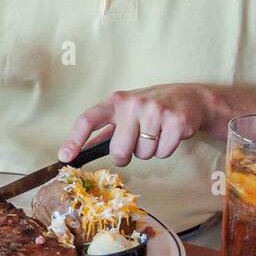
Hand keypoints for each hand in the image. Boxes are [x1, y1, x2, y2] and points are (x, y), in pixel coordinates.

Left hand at [59, 84, 211, 165]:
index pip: (87, 120)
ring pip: (143, 154)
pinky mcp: (176, 122)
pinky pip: (163, 153)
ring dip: (149, 150)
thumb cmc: (151, 107)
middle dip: (125, 155)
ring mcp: (156, 111)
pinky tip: (169, 134)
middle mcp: (133, 104)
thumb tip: (80, 151)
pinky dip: (166, 150)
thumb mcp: (125, 111)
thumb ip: (104, 130)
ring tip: (157, 132)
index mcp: (115, 101)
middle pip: (118, 151)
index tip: (64, 157)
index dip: (74, 140)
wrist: (191, 98)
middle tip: (135, 142)